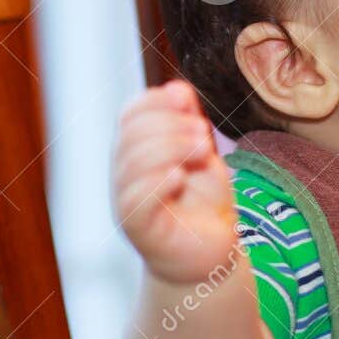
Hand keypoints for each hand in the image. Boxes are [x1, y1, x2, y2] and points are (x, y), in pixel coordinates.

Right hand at [113, 79, 236, 284]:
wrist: (212, 251)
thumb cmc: (204, 203)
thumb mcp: (203, 156)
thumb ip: (189, 123)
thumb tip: (177, 87)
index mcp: (137, 150)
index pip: (130, 114)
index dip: (154, 100)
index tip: (186, 100)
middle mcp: (125, 173)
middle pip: (131, 134)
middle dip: (170, 125)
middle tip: (203, 134)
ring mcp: (127, 200)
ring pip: (133, 163)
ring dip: (170, 148)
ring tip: (203, 152)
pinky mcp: (138, 228)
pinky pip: (135, 200)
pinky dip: (157, 182)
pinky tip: (179, 177)